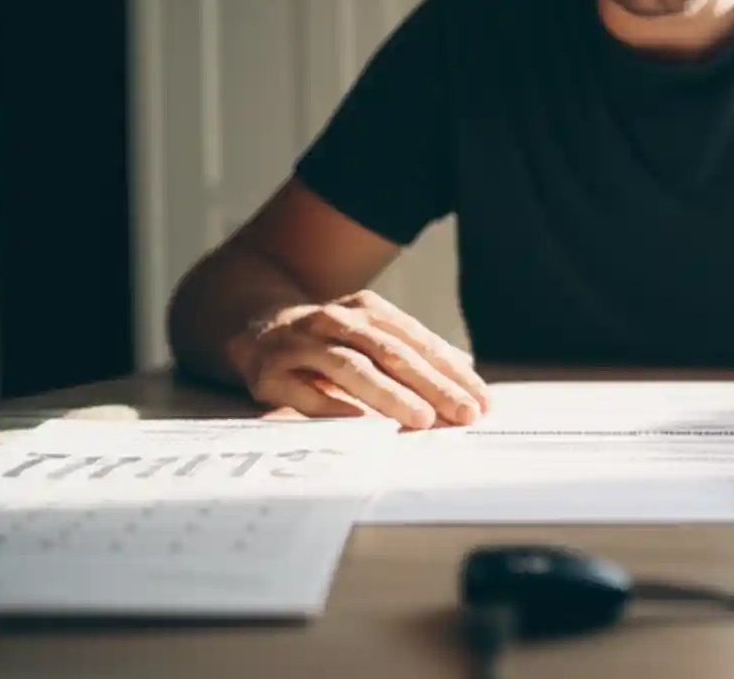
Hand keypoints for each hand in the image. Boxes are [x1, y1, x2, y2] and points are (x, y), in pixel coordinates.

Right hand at [228, 290, 488, 429]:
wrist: (252, 324)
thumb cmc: (329, 340)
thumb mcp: (371, 335)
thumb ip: (416, 354)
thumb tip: (467, 378)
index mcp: (368, 311)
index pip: (419, 342)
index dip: (452, 372)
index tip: (482, 401)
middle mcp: (336, 321)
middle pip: (391, 353)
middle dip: (432, 385)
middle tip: (463, 414)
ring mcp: (301, 344)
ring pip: (351, 367)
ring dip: (389, 394)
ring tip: (422, 419)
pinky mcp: (270, 371)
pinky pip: (304, 392)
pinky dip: (333, 407)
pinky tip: (360, 423)